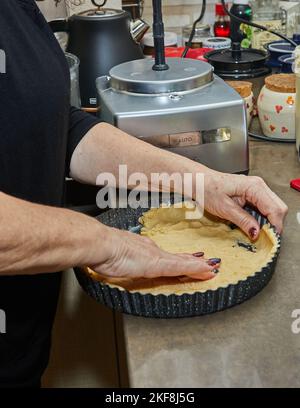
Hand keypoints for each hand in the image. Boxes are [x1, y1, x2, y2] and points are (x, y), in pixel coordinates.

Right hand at [89, 226, 219, 279]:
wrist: (101, 244)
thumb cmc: (103, 250)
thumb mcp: (113, 256)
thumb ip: (118, 258)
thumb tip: (116, 261)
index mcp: (143, 249)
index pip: (166, 256)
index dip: (180, 259)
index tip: (191, 259)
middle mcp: (153, 250)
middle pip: (178, 258)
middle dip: (194, 261)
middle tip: (208, 263)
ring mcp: (157, 256)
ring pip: (183, 262)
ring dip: (199, 266)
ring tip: (212, 267)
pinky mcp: (159, 263)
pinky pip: (182, 266)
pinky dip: (196, 268)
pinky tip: (206, 270)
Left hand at [203, 172, 287, 238]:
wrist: (198, 181)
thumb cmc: (207, 189)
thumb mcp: (224, 208)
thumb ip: (243, 220)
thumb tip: (256, 232)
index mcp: (254, 187)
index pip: (275, 209)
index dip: (275, 226)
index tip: (269, 239)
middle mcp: (258, 186)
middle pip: (278, 208)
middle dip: (273, 224)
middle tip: (263, 237)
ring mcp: (257, 189)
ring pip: (273, 209)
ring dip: (267, 222)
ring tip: (254, 231)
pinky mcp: (252, 194)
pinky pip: (264, 208)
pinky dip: (261, 218)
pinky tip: (251, 224)